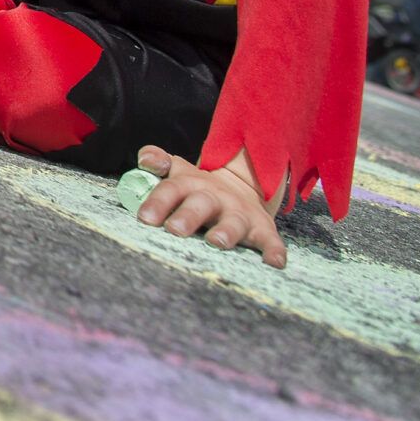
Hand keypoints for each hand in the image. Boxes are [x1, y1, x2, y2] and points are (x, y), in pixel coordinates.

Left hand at [131, 147, 287, 267]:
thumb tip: (145, 159)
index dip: (158, 202)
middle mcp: (215, 198)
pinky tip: (274, 262)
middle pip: (201, 205)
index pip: (171, 189)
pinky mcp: (262, 229)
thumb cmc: (196, 188)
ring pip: (233, 223)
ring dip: (226, 232)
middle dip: (188, 217)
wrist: (238, 188)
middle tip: (175, 229)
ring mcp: (239, 213)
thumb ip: (158, 162)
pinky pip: (270, 241)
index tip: (145, 218)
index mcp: (189, 184)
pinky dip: (274, 251)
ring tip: (217, 242)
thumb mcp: (177, 171)